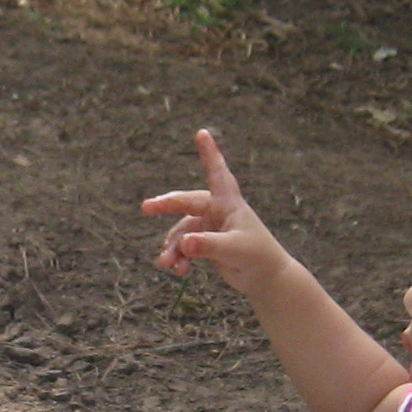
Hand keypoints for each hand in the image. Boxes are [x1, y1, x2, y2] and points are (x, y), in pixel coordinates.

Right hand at [142, 129, 288, 293]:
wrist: (265, 278)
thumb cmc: (257, 257)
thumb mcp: (232, 250)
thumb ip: (207, 245)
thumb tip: (183, 242)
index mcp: (229, 204)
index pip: (217, 173)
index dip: (209, 153)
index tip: (202, 133)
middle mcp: (217, 211)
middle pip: (186, 203)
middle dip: (166, 205)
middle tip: (145, 207)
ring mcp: (210, 227)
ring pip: (182, 231)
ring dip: (172, 246)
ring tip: (166, 264)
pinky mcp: (206, 243)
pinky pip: (184, 246)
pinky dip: (179, 257)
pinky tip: (178, 271)